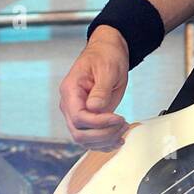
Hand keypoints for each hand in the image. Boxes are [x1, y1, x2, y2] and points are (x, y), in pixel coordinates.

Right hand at [58, 26, 130, 149]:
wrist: (107, 50)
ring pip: (84, 139)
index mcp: (70, 90)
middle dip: (103, 134)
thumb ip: (101, 89)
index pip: (78, 117)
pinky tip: (117, 140)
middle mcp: (70, 104)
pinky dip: (104, 143)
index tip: (118, 118)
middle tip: (123, 125)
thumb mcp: (108, 69)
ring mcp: (78, 111)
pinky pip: (91, 137)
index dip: (99, 123)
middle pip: (79, 133)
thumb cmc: (105, 55)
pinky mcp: (88, 116)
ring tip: (123, 131)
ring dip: (105, 140)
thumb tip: (95, 108)